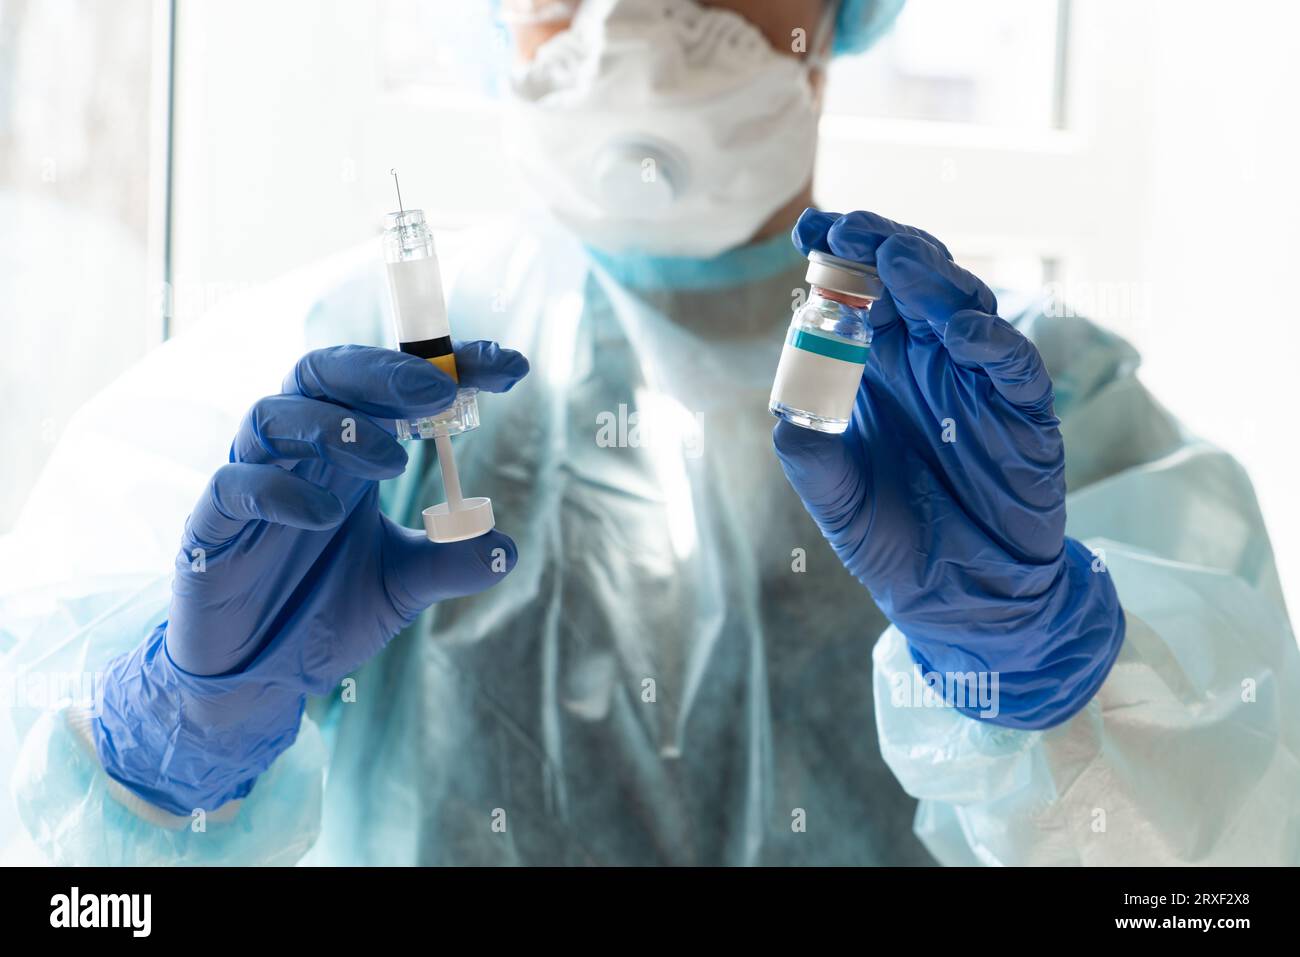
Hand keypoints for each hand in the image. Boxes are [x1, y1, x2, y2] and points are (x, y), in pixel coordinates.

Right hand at [94, 341, 528, 813]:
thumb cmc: (322, 611)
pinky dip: (279, 490)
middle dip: (383, 373)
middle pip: (325, 374)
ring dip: (335, 426)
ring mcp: (253, 483)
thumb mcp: (400, 586)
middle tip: (441, 392)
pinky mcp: (213, 526)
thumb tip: (507, 548)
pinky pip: (234, 486)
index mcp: (347, 453)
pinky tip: (325, 514)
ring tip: (391, 463)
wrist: (260, 678)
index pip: (392, 386)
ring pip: (273, 414)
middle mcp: (299, 454)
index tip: (510, 367)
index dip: (449, 366)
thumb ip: (449, 562)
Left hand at [773, 209, 1122, 728]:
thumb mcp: (836, 498)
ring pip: (963, 306)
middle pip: (911, 282)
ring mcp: (977, 381)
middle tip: (847, 228)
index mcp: (878, 368)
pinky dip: (992, 344)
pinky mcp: (1022, 414)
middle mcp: (928, 362)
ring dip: (930, 279)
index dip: (836, 256)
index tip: (805, 229)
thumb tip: (783, 410)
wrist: (959, 598)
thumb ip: (811, 453)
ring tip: (897, 261)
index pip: (858, 294)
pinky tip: (958, 331)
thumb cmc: (893, 539)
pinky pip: (1014, 367)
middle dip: (880, 247)